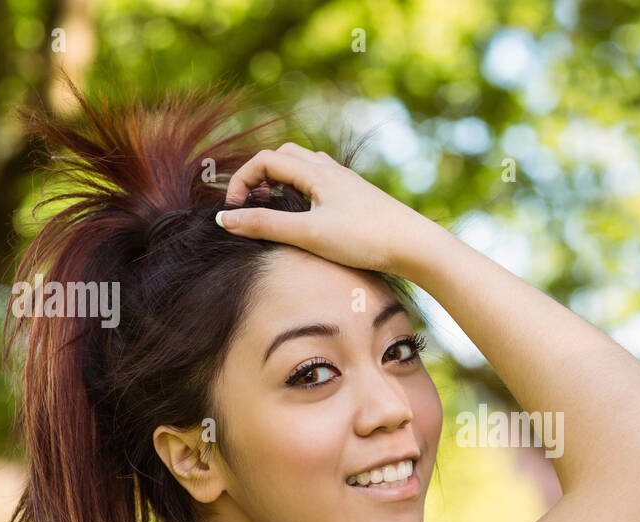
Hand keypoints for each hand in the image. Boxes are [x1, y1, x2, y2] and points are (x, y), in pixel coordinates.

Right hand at [216, 142, 435, 275]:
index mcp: (316, 173)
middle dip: (261, 174)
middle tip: (253, 205)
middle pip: (285, 156)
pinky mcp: (359, 199)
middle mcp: (332, 171)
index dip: (242, 181)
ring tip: (278, 208)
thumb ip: (265, 226)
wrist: (415, 246)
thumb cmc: (364, 239)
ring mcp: (347, 183)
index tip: (235, 211)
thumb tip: (224, 220)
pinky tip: (310, 216)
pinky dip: (304, 190)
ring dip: (283, 180)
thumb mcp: (309, 234)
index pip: (265, 160)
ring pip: (306, 167)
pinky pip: (323, 182)